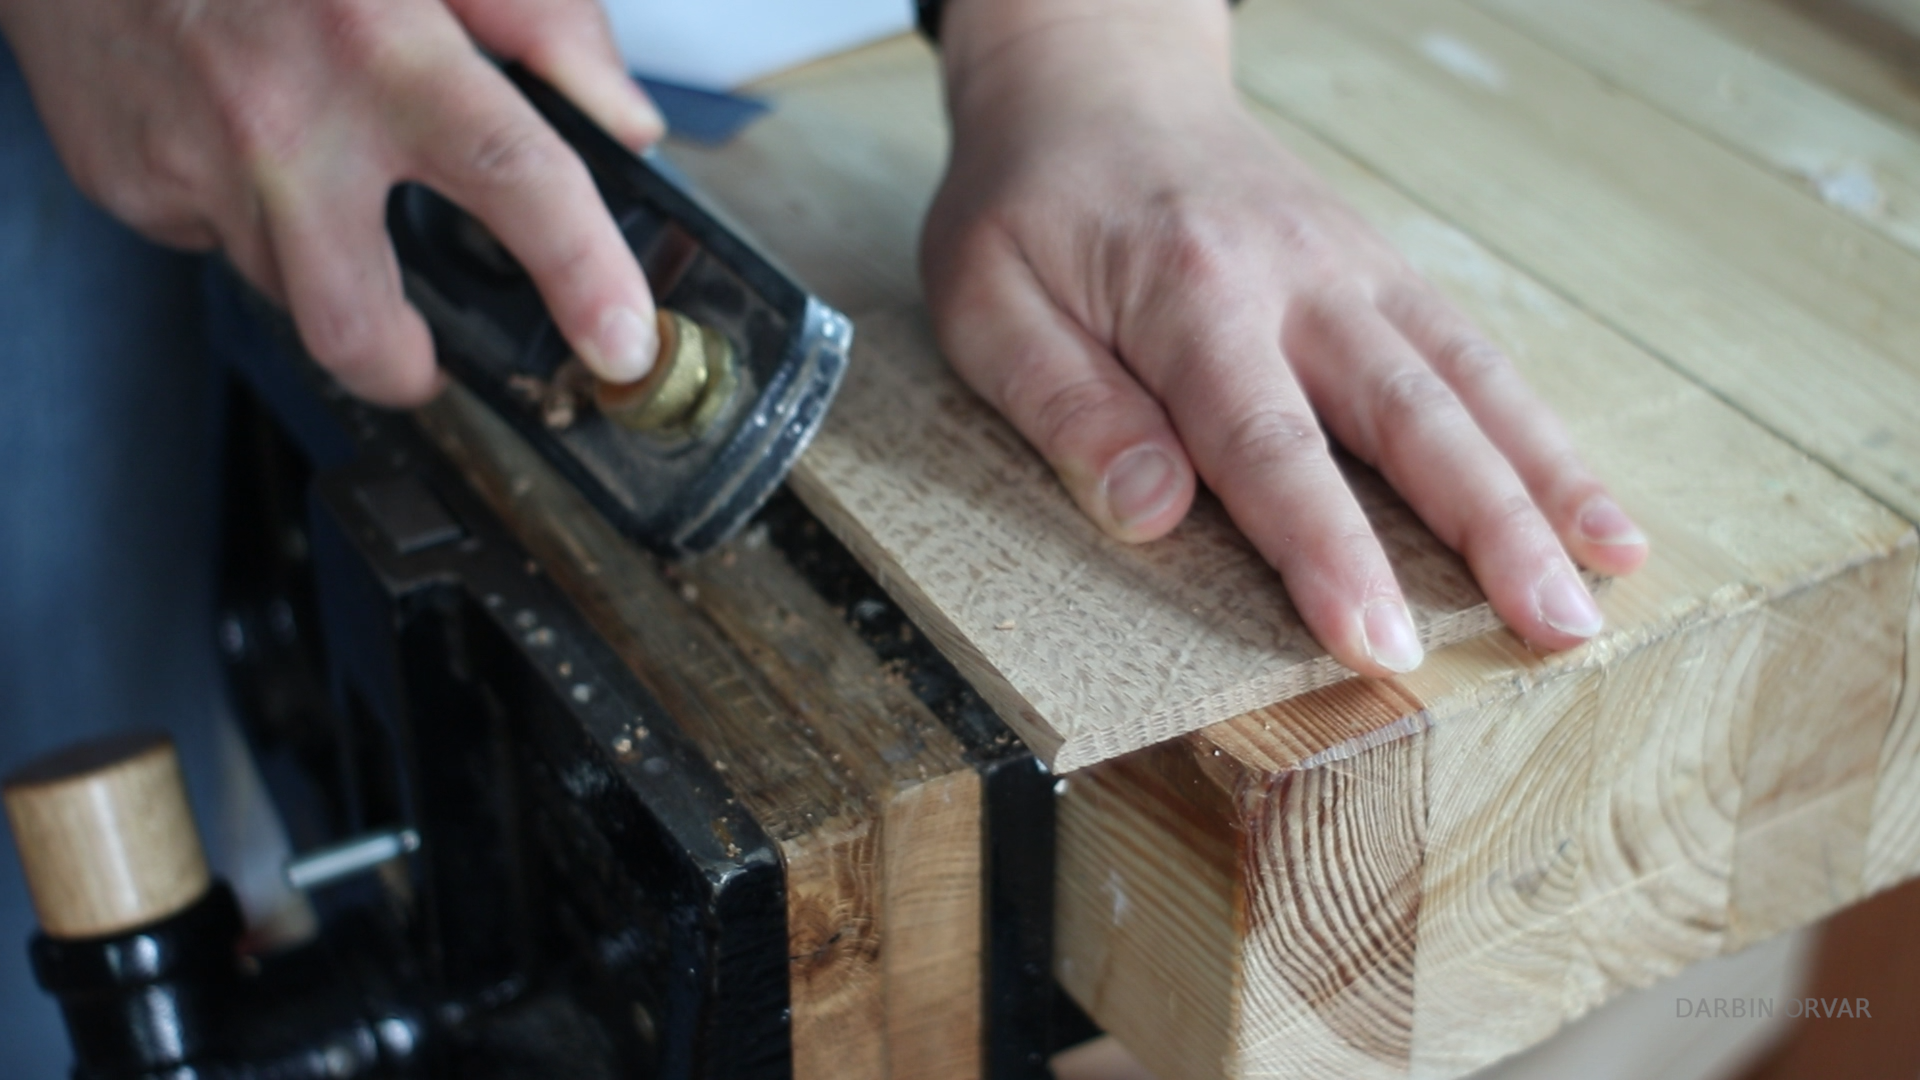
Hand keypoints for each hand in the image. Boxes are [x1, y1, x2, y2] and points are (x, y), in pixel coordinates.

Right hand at [0, 0, 663, 404]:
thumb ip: (546, 25)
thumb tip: (624, 123)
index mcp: (383, 46)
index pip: (515, 176)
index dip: (582, 275)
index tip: (619, 345)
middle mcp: (285, 118)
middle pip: (358, 325)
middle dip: (404, 367)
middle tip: (426, 352)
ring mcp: (194, 160)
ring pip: (285, 288)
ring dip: (321, 263)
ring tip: (321, 179)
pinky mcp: (127, 182)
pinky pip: (212, 242)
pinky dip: (243, 214)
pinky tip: (243, 146)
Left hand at [924, 0, 1648, 675]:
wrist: (1097, 80)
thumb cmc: (1030, 202)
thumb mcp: (986, 299)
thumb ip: (1063, 402)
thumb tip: (1150, 510)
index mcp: (1191, 292)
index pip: (1269, 445)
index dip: (1330, 550)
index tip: (1380, 640)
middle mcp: (1297, 278)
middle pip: (1410, 413)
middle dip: (1491, 528)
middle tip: (1555, 630)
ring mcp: (1353, 270)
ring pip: (1469, 380)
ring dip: (1545, 482)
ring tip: (1608, 575)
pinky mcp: (1381, 272)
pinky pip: (1472, 353)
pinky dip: (1538, 430)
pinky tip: (1585, 501)